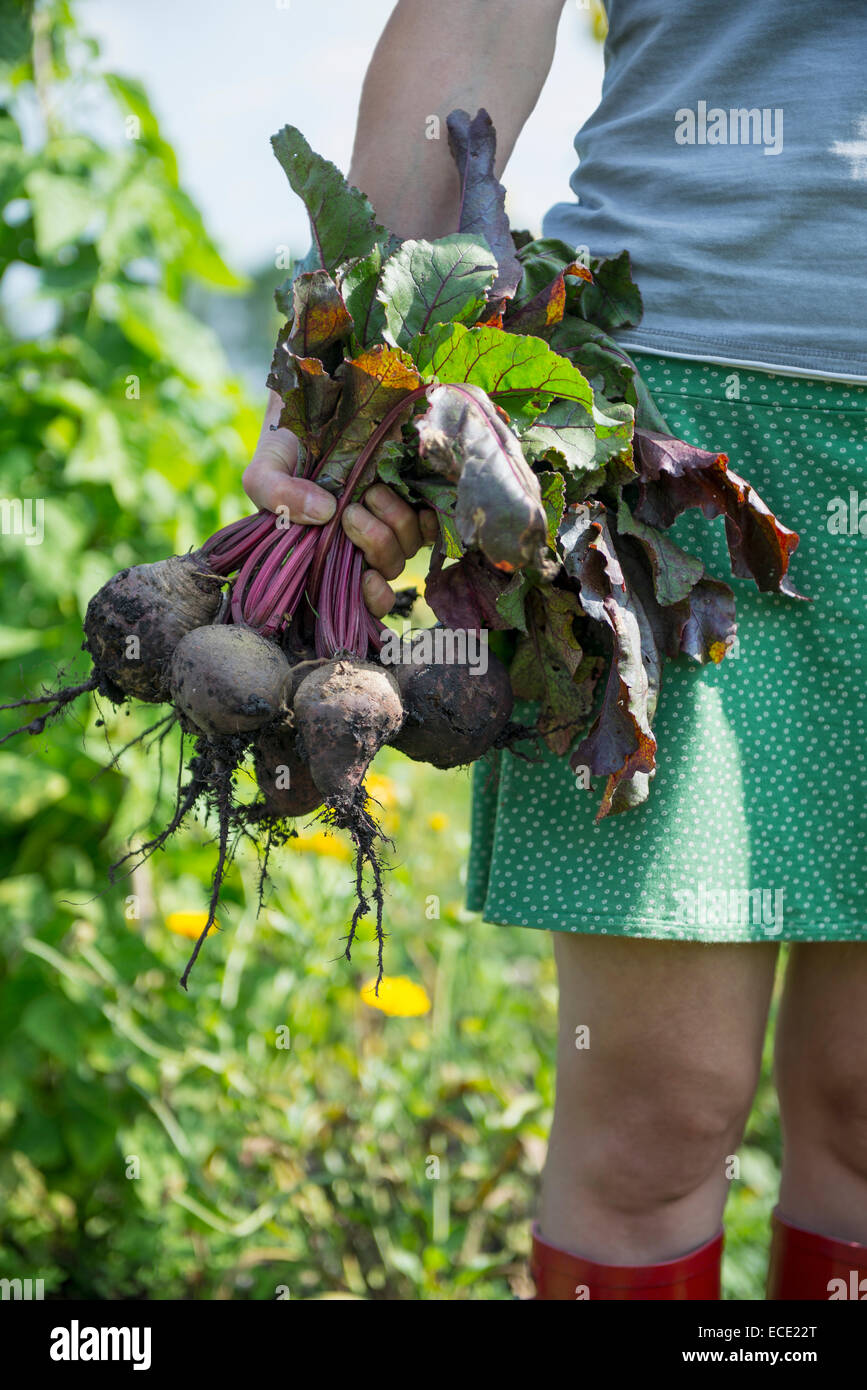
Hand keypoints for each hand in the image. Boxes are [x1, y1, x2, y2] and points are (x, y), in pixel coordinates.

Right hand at [242, 391, 437, 616]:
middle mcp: (362, 543)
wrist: (313, 405)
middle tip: (352, 511)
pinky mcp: (414, 497)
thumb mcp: (264, 472)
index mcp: (328, 552)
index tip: (368, 580)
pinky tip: (415, 500)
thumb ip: (278, 496)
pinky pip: (434, 524)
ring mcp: (390, 521)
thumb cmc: (284, 448)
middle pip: (388, 567)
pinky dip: (428, 517)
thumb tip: (325, 513)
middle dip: (374, 543)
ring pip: (410, 545)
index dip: (372, 600)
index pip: (361, 598)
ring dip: (395, 520)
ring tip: (372, 489)